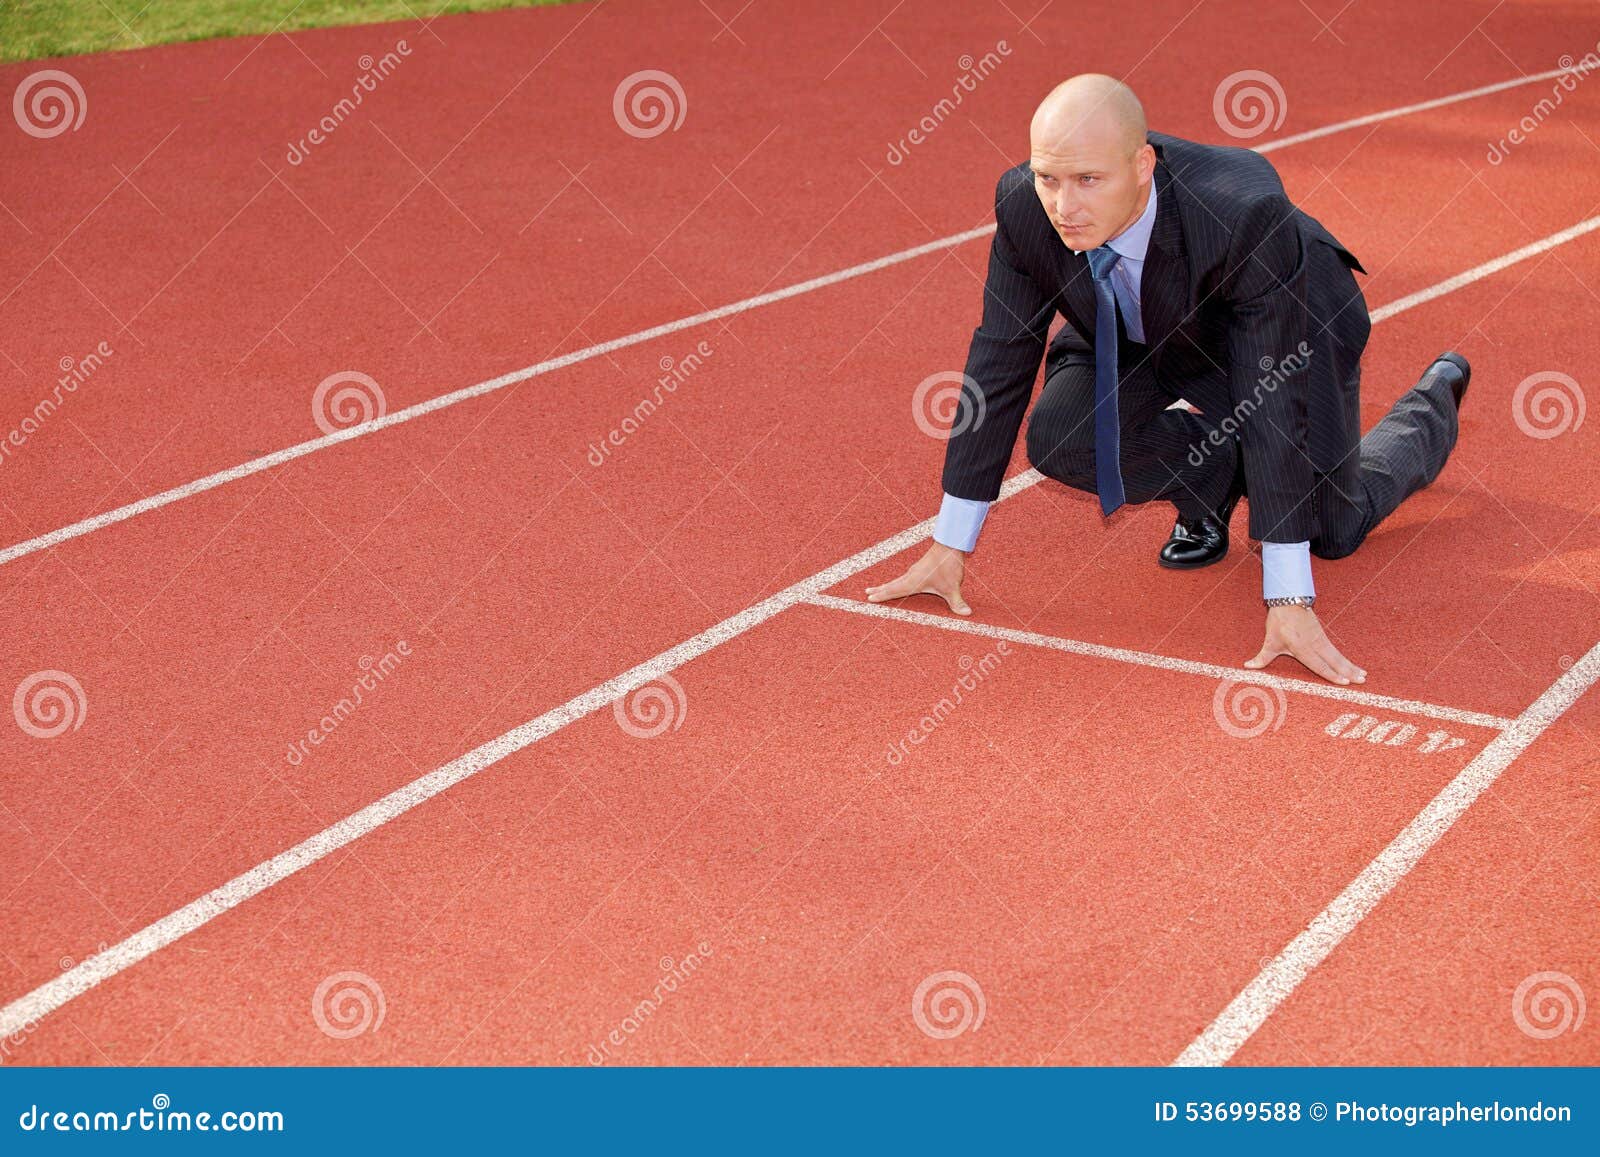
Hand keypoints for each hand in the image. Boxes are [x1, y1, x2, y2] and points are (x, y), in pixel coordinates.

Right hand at [864, 541, 971, 615]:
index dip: (882, 596)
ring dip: (887, 585)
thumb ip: (957, 602)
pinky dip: (897, 581)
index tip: (870, 599)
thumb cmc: (948, 566)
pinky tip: (901, 582)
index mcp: (913, 582)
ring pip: (897, 580)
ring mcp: (915, 570)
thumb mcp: (953, 587)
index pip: (894, 591)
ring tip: (879, 589)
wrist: (950, 544)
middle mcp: (911, 576)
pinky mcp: (920, 567)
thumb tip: (966, 613)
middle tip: (867, 593)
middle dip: (880, 590)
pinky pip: (904, 577)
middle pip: (891, 585)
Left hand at [1245, 605, 1365, 684]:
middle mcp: (1315, 645)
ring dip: (1351, 666)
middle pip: (1334, 661)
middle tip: (1361, 681)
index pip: (1319, 665)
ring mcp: (1321, 640)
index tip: (1344, 682)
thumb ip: (1261, 658)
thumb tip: (1247, 667)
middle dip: (1348, 672)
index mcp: (1302, 648)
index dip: (1332, 674)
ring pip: (1338, 656)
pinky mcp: (1323, 636)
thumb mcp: (1269, 641)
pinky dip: (1346, 659)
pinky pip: (1336, 651)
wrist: (1288, 600)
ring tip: (1363, 675)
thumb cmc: (1279, 622)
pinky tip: (1354, 666)